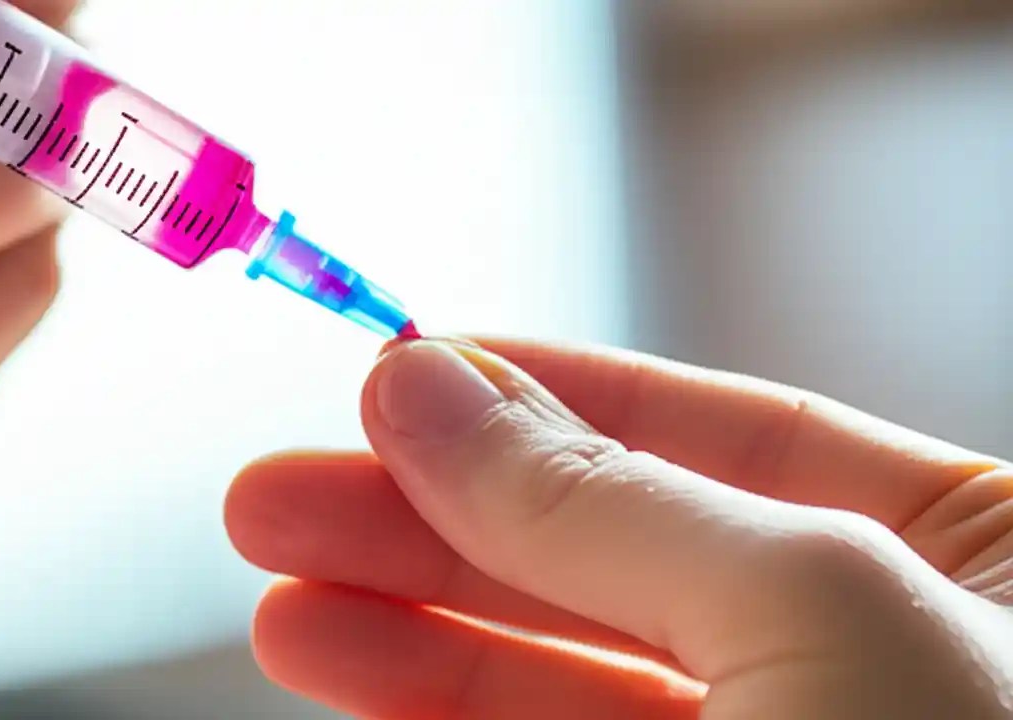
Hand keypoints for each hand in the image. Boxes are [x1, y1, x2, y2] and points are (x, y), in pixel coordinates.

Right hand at [228, 339, 1012, 718]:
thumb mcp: (814, 614)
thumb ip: (605, 499)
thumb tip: (431, 385)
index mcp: (977, 559)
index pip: (722, 434)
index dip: (546, 395)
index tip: (399, 377)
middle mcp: (882, 666)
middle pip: (614, 558)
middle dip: (435, 523)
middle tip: (282, 496)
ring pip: (570, 688)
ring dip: (418, 645)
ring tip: (288, 607)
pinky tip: (374, 699)